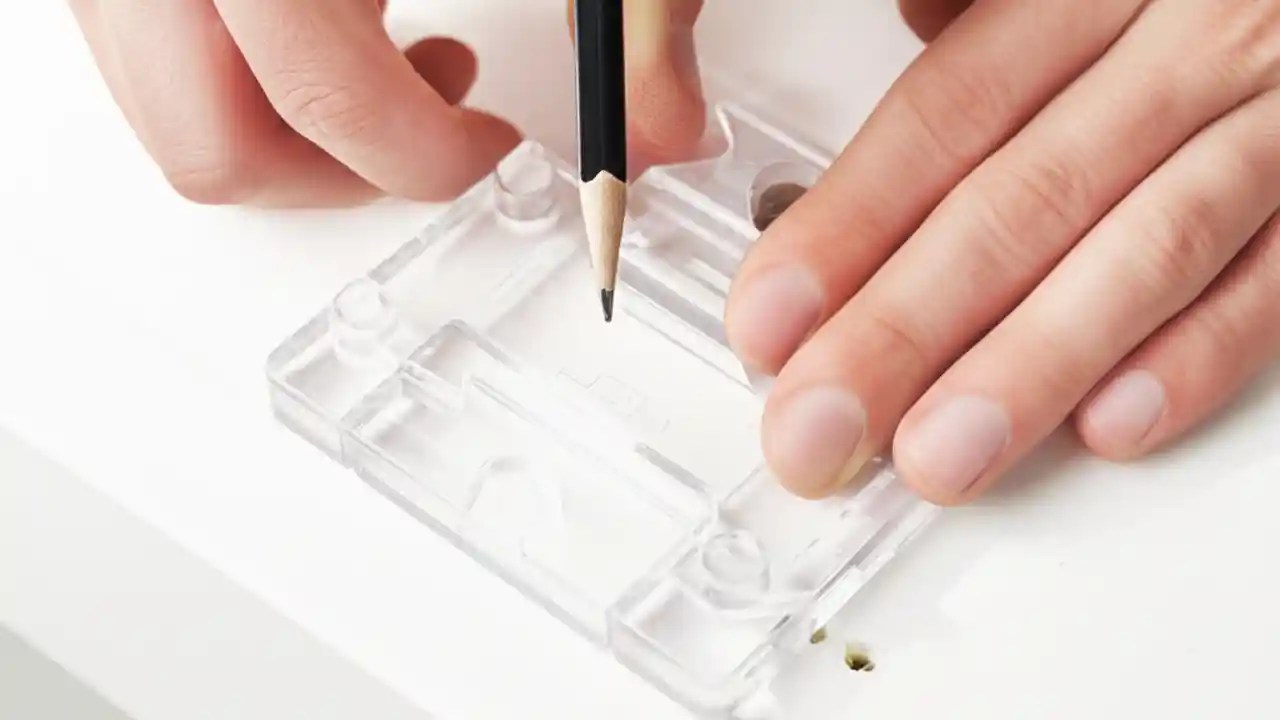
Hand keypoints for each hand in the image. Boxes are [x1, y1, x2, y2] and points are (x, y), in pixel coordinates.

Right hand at [69, 0, 704, 206]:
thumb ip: (636, 8)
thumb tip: (670, 127)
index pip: (326, 98)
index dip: (430, 157)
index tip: (497, 146)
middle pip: (217, 142)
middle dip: (344, 171)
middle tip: (436, 136)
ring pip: (175, 109)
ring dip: (297, 128)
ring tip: (400, 68)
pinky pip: (162, 49)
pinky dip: (257, 68)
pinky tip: (346, 16)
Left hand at [726, 0, 1279, 503]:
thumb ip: (992, 19)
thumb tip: (908, 35)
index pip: (943, 118)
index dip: (846, 228)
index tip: (770, 324)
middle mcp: (1183, 46)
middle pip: (1018, 203)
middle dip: (903, 329)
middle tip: (820, 426)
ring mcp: (1275, 121)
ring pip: (1141, 251)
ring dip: (1029, 367)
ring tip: (940, 454)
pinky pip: (1277, 279)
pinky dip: (1198, 354)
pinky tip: (1110, 424)